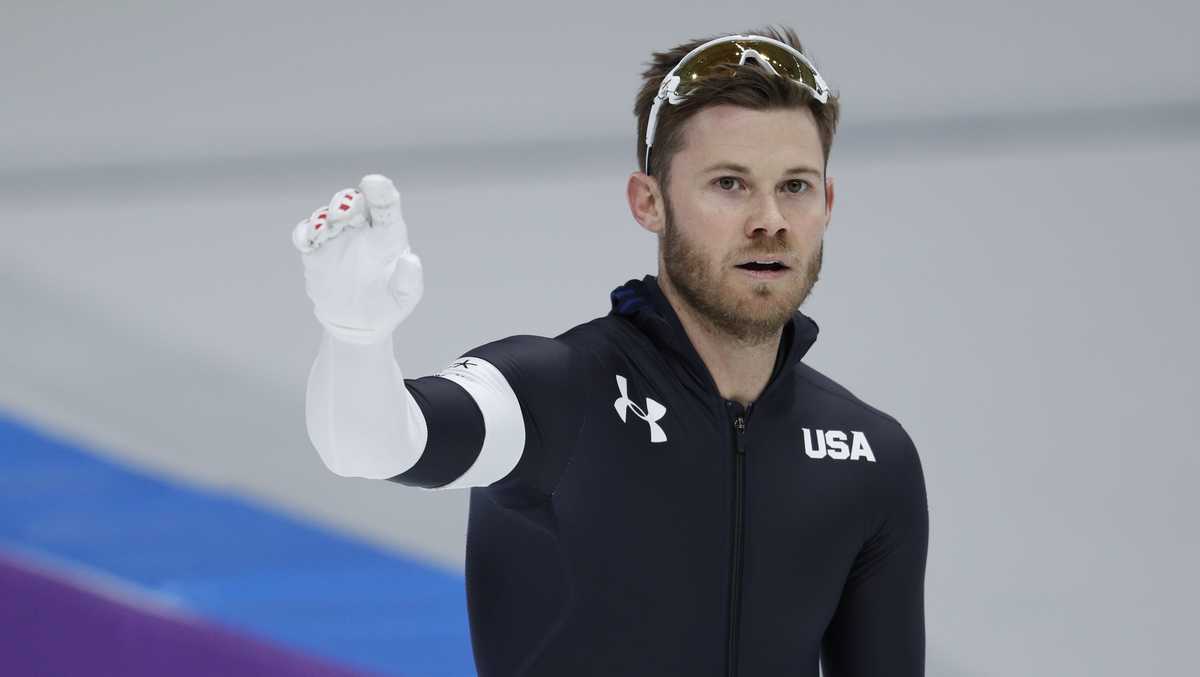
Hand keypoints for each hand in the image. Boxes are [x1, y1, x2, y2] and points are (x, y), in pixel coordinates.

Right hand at [292, 174, 423, 343]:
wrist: (358, 322)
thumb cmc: (388, 304)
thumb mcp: (404, 298)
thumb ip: (409, 280)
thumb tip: (410, 259)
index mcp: (387, 236)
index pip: (386, 207)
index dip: (381, 192)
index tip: (374, 182)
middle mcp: (361, 229)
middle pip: (353, 201)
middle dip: (348, 202)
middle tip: (347, 213)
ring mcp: (336, 238)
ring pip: (327, 214)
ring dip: (326, 216)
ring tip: (327, 227)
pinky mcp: (315, 251)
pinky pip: (305, 234)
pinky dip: (304, 233)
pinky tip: (308, 241)